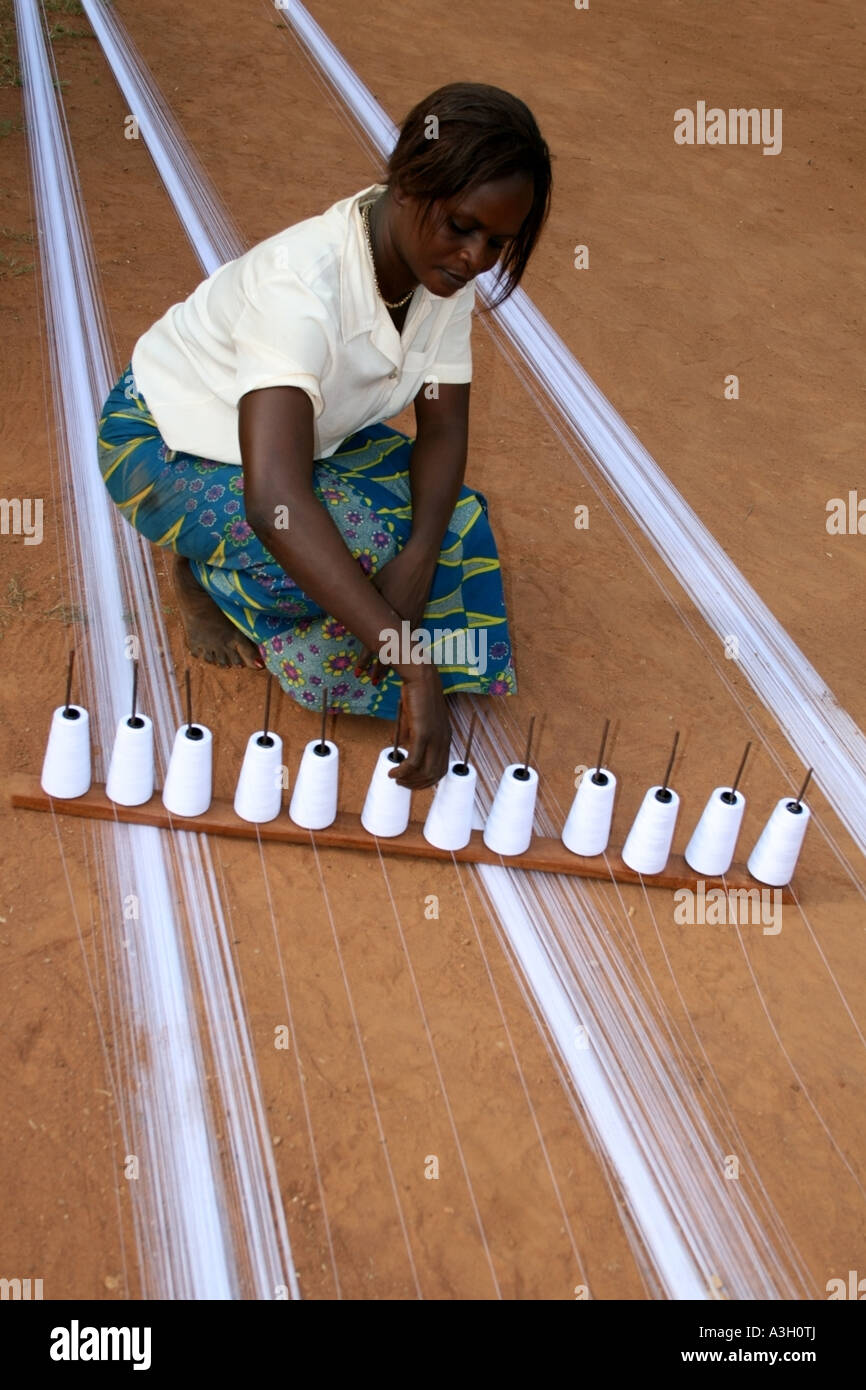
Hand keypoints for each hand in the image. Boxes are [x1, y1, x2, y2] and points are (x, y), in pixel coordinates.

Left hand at [354, 541, 437, 683]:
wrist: (418, 565)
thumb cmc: (392, 572)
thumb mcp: (373, 586)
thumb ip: (364, 601)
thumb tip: (349, 611)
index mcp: (386, 618)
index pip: (373, 644)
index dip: (365, 660)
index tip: (358, 673)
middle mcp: (400, 624)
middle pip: (388, 652)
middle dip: (379, 668)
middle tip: (372, 682)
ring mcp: (412, 622)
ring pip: (401, 650)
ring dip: (393, 663)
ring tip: (385, 676)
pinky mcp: (419, 617)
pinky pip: (411, 639)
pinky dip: (406, 651)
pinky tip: (404, 659)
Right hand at [388, 665, 450, 789]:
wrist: (420, 678)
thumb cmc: (417, 696)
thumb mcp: (416, 720)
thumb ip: (412, 737)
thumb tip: (404, 750)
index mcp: (445, 738)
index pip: (441, 769)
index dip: (426, 780)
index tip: (411, 781)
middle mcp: (443, 741)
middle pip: (435, 774)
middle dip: (417, 784)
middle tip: (401, 784)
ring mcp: (435, 738)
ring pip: (425, 772)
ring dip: (409, 780)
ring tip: (396, 779)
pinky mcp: (423, 734)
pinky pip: (414, 761)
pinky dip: (403, 771)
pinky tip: (393, 773)